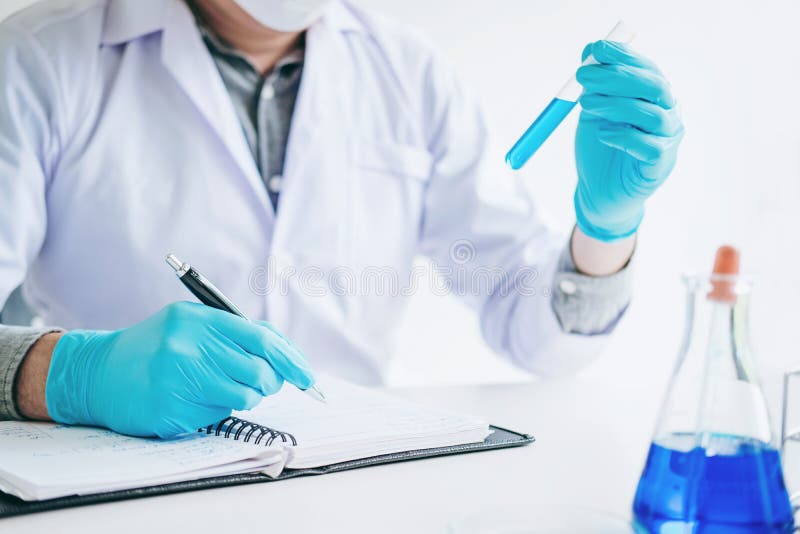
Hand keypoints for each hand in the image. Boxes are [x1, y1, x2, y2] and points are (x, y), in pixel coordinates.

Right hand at [45, 302, 314, 437]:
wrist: (99, 373)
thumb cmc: (155, 346)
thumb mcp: (191, 323)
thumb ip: (234, 331)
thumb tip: (286, 351)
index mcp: (199, 319)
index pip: (262, 338)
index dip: (291, 359)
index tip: (307, 375)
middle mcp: (190, 346)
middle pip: (259, 371)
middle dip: (272, 381)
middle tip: (265, 383)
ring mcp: (179, 379)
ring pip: (245, 397)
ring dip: (247, 397)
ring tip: (225, 388)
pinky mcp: (171, 409)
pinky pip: (218, 415)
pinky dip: (218, 409)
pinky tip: (195, 398)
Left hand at [574, 40, 683, 241]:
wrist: (599, 192)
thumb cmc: (599, 149)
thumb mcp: (592, 112)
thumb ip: (594, 85)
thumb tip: (589, 51)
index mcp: (652, 97)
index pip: (646, 68)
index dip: (623, 56)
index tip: (595, 49)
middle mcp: (666, 113)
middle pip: (653, 86)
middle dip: (617, 77)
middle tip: (583, 76)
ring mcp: (667, 140)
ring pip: (652, 114)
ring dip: (616, 105)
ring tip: (585, 104)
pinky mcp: (660, 166)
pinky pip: (650, 147)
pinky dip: (625, 137)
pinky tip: (603, 135)